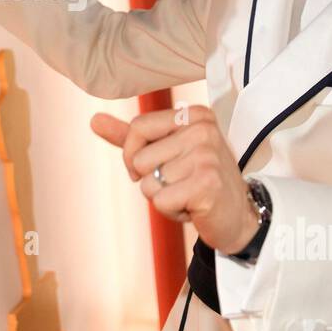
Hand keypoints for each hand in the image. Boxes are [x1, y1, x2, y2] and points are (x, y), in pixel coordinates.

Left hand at [90, 105, 259, 254]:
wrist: (237, 216)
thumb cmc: (198, 180)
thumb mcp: (167, 151)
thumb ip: (132, 136)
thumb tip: (94, 119)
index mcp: (193, 114)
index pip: (137, 127)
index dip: (134, 154)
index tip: (154, 167)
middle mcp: (202, 129)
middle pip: (139, 158)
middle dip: (151, 180)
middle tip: (181, 183)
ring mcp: (206, 156)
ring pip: (148, 183)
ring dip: (163, 197)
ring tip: (188, 195)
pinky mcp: (206, 184)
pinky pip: (160, 201)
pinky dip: (171, 211)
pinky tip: (193, 208)